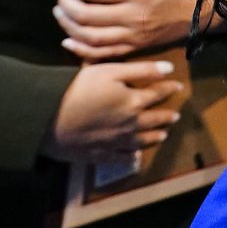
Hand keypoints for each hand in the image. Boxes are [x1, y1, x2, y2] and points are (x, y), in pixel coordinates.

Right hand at [41, 60, 183, 164]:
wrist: (48, 118)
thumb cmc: (79, 88)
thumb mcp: (110, 71)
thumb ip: (142, 70)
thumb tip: (170, 69)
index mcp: (133, 102)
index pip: (157, 94)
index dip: (169, 88)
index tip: (178, 86)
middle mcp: (130, 125)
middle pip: (153, 121)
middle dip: (166, 117)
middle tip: (175, 116)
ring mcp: (115, 142)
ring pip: (141, 141)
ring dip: (154, 138)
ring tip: (163, 136)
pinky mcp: (99, 154)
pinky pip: (120, 158)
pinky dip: (130, 157)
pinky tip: (134, 157)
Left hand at [55, 0, 209, 60]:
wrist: (203, 11)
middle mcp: (133, 17)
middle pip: (86, 16)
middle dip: (67, 4)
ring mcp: (133, 36)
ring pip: (90, 37)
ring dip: (68, 26)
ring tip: (61, 13)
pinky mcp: (134, 47)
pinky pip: (102, 54)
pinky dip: (81, 49)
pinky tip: (69, 39)